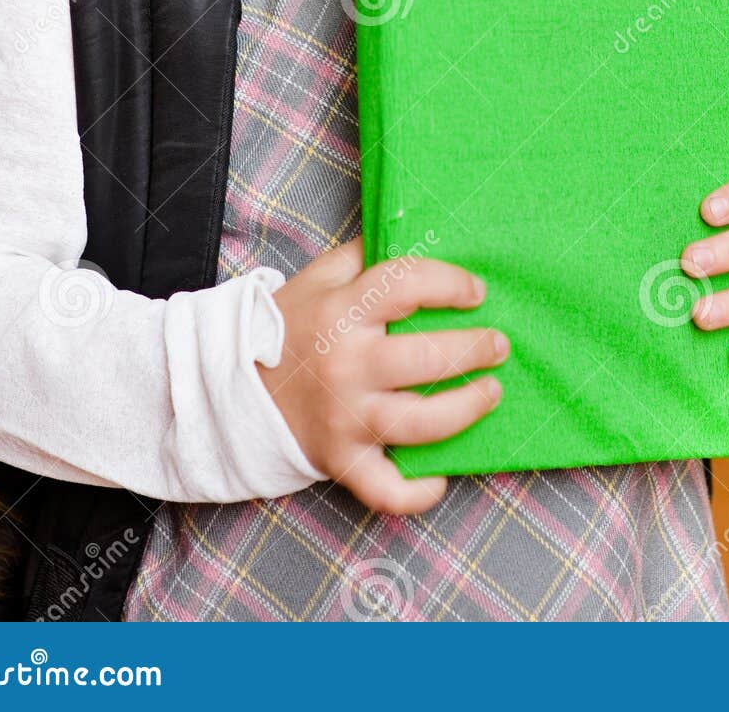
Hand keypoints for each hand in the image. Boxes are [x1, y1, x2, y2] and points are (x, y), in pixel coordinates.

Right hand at [257, 236, 508, 514]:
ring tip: (492, 392)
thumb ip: (362, 255)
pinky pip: (385, 489)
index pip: (407, 285)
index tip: (475, 291)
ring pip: (420, 423)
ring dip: (466, 408)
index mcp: (341, 312)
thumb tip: (411, 235)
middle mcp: (346, 365)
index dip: (449, 284)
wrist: (230, 390)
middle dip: (474, 349)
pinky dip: (417, 493)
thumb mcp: (316, 278)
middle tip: (498, 344)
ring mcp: (345, 417)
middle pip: (426, 358)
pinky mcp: (342, 461)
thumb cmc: (287, 329)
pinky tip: (442, 478)